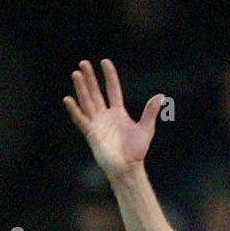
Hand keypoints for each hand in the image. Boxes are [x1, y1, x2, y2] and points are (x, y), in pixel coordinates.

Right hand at [64, 59, 163, 179]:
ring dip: (81, 88)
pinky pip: (80, 119)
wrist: (128, 169)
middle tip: (84, 63)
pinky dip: (74, 110)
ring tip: (76, 74)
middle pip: (96, 92)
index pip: (112, 89)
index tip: (105, 62)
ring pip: (87, 102)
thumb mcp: (146, 129)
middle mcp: (105, 115)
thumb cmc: (136, 151)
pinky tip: (68, 99)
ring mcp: (97, 123)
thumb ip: (150, 112)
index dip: (109, 76)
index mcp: (118, 112)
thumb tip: (161, 96)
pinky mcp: (91, 133)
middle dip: (90, 78)